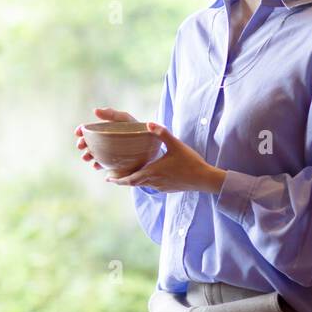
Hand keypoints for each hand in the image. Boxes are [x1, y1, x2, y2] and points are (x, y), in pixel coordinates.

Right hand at [75, 107, 137, 172]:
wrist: (150, 143)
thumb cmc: (136, 128)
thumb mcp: (125, 119)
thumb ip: (111, 114)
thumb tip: (94, 110)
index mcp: (104, 129)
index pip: (88, 130)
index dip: (81, 131)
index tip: (78, 132)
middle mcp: (103, 141)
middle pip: (87, 143)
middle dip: (82, 144)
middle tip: (81, 145)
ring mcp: (107, 152)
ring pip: (92, 154)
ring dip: (87, 155)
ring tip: (87, 156)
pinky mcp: (112, 163)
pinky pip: (102, 165)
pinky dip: (97, 165)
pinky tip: (97, 165)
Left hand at [105, 121, 223, 193]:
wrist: (203, 178)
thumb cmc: (190, 162)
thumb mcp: (176, 144)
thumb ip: (162, 133)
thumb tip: (149, 122)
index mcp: (152, 171)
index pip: (129, 179)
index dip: (117, 179)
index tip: (108, 178)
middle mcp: (154, 181)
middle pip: (133, 184)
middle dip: (122, 180)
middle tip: (112, 177)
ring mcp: (161, 186)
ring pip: (143, 185)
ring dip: (134, 181)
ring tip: (129, 174)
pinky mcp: (168, 188)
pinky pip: (153, 185)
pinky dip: (146, 181)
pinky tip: (150, 175)